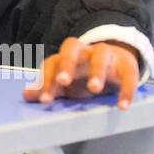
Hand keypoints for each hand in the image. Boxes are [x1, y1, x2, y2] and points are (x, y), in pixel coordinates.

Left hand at [22, 37, 139, 109]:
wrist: (116, 61)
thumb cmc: (85, 73)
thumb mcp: (67, 83)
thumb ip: (49, 87)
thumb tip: (26, 95)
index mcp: (66, 56)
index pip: (52, 61)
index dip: (47, 79)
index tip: (44, 100)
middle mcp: (85, 51)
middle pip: (72, 47)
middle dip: (67, 64)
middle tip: (63, 81)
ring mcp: (106, 54)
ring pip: (100, 55)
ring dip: (97, 71)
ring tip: (94, 89)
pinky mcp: (126, 64)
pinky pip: (128, 73)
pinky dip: (126, 89)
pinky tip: (122, 106)